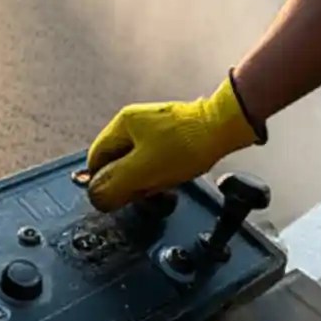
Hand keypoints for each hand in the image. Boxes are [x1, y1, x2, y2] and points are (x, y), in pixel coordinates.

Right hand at [86, 75, 261, 211]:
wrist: (225, 127)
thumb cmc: (186, 145)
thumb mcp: (142, 170)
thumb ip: (114, 184)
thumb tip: (96, 196)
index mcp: (122, 124)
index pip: (95, 158)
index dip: (100, 182)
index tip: (112, 198)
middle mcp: (135, 121)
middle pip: (115, 160)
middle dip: (125, 181)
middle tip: (140, 192)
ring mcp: (154, 126)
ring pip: (136, 161)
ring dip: (143, 179)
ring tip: (159, 185)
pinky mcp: (172, 134)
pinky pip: (155, 158)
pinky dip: (158, 172)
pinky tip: (170, 178)